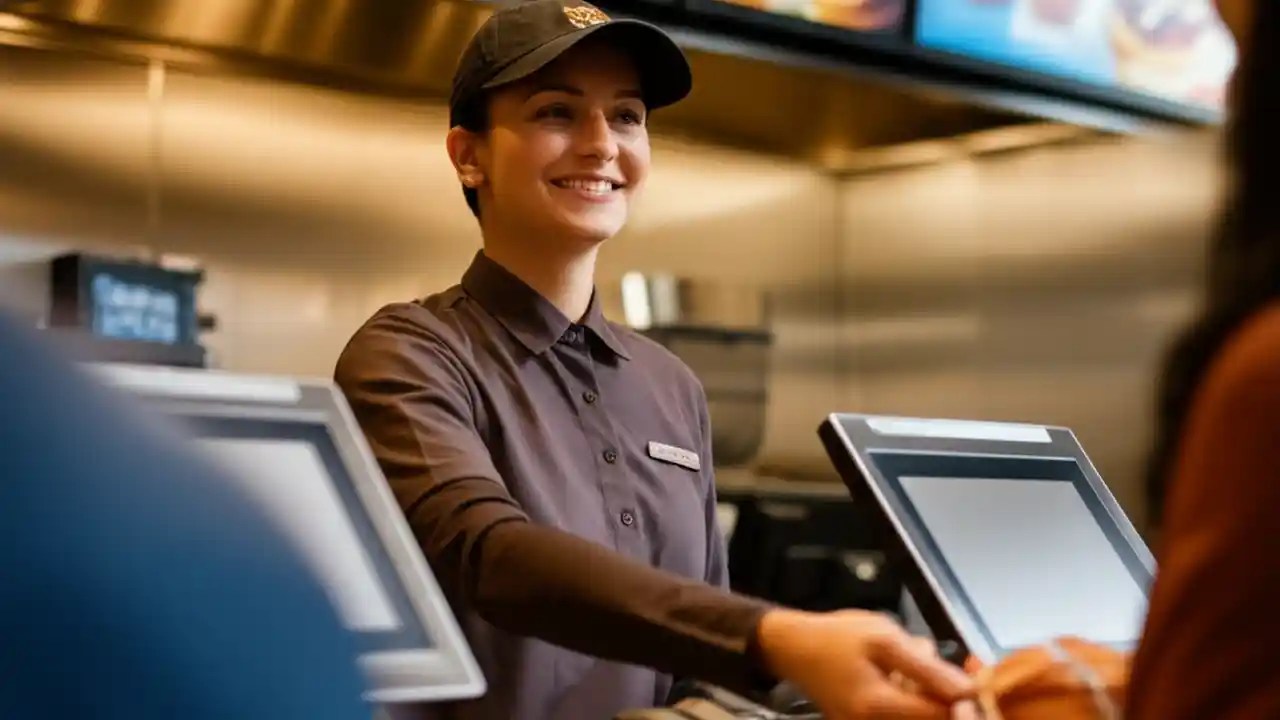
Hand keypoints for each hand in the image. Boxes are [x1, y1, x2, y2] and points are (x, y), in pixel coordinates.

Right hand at [756, 608, 974, 719]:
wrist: (795, 648)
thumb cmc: (839, 637)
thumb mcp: (884, 639)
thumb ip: (927, 668)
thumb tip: (969, 691)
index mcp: (879, 707)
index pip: (941, 717)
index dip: (962, 698)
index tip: (968, 671)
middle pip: (931, 719)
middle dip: (941, 692)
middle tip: (931, 658)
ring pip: (917, 716)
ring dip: (925, 691)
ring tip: (912, 659)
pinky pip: (901, 716)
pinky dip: (910, 696)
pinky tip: (901, 671)